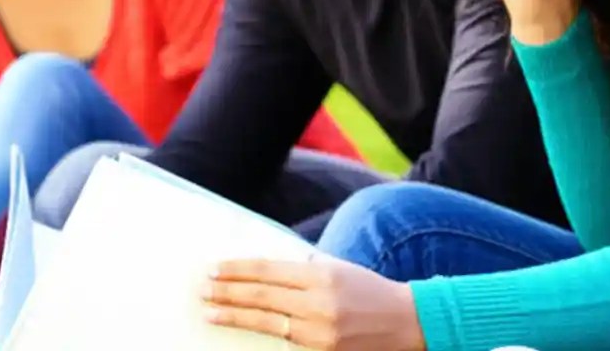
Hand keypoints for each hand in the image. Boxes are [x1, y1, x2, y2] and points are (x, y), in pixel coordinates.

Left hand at [201, 256, 425, 350]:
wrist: (406, 323)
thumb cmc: (370, 291)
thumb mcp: (339, 268)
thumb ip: (307, 267)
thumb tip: (270, 268)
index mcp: (322, 275)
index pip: (268, 270)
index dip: (238, 270)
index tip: (214, 269)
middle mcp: (319, 302)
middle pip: (262, 296)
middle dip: (229, 292)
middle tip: (203, 290)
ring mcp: (320, 331)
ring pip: (267, 322)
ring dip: (235, 316)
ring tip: (210, 312)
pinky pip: (285, 341)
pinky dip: (262, 334)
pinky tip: (243, 330)